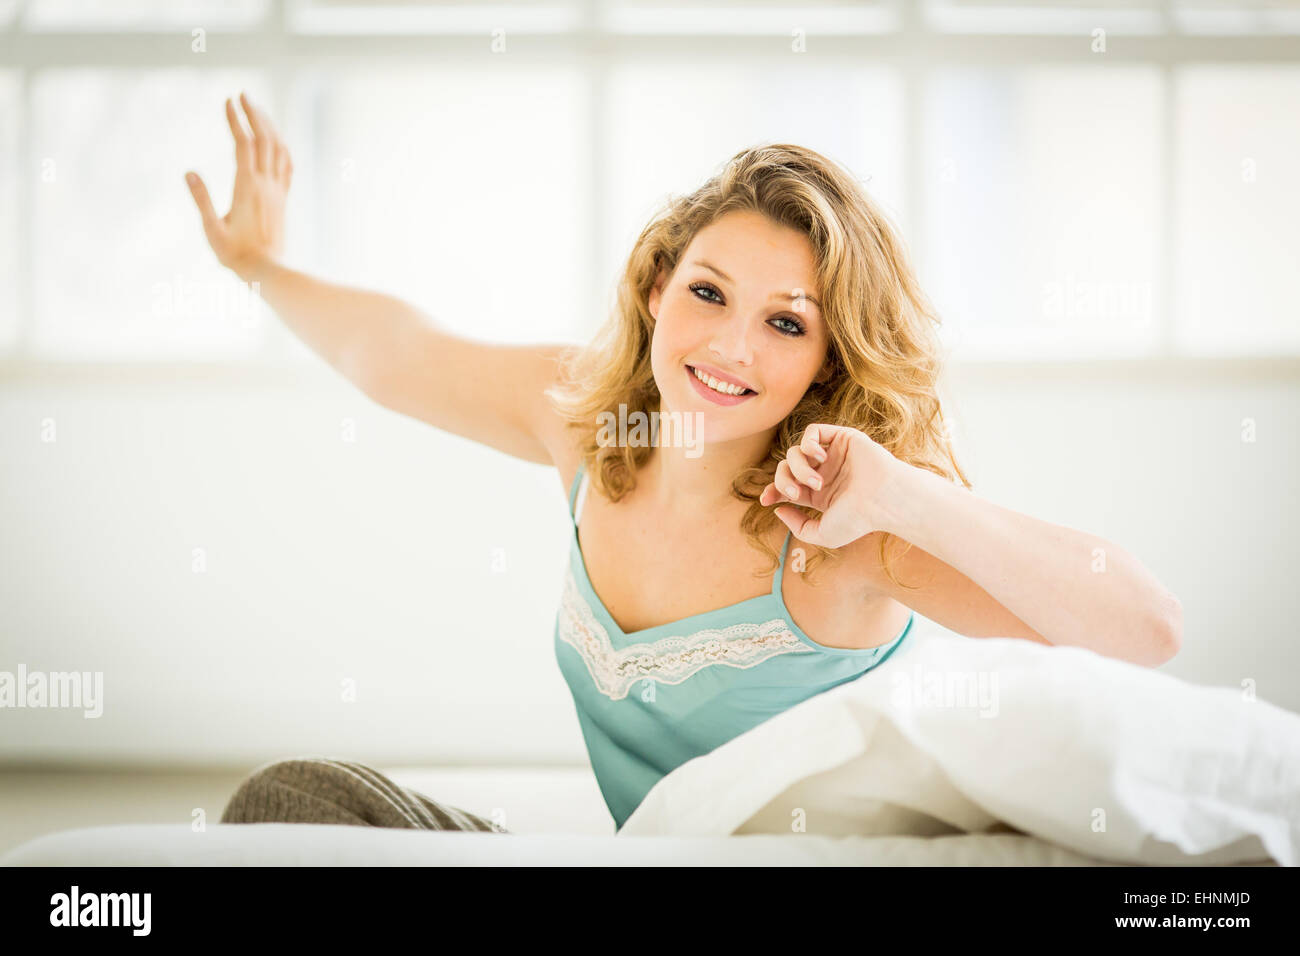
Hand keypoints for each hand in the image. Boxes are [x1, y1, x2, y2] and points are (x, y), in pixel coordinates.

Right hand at [185, 91, 291, 282]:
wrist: (269, 273)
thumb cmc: (237, 256)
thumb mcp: (212, 230)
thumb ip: (202, 200)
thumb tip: (189, 172)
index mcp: (248, 188)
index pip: (244, 144)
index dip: (236, 120)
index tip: (227, 100)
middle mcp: (267, 185)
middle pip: (265, 140)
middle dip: (254, 113)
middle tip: (242, 94)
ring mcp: (278, 191)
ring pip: (279, 150)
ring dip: (270, 126)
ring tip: (257, 109)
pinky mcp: (283, 200)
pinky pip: (287, 166)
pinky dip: (282, 147)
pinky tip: (276, 140)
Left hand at [758, 423, 906, 547]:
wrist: (882, 500)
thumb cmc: (858, 519)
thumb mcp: (823, 534)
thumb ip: (798, 526)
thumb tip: (778, 509)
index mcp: (819, 494)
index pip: (787, 487)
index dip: (772, 491)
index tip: (765, 500)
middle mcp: (824, 472)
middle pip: (786, 469)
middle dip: (783, 481)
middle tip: (795, 493)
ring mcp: (832, 455)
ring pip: (795, 452)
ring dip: (798, 469)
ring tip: (816, 483)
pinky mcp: (841, 438)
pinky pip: (813, 431)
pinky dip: (808, 443)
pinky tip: (818, 457)